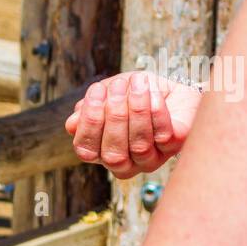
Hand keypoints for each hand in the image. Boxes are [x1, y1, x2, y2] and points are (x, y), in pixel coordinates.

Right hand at [64, 72, 201, 179]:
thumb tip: (71, 124)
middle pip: (112, 152)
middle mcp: (126, 163)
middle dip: (114, 115)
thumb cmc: (139, 94)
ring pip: (139, 145)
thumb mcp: (110, 95)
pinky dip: (157, 111)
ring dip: (137, 110)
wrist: (175, 90)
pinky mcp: (175, 148)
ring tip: (138, 82)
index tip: (96, 90)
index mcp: (103, 153)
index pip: (87, 149)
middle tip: (119, 85)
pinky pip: (163, 135)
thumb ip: (90, 109)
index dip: (89, 122)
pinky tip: (153, 92)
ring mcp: (152, 159)